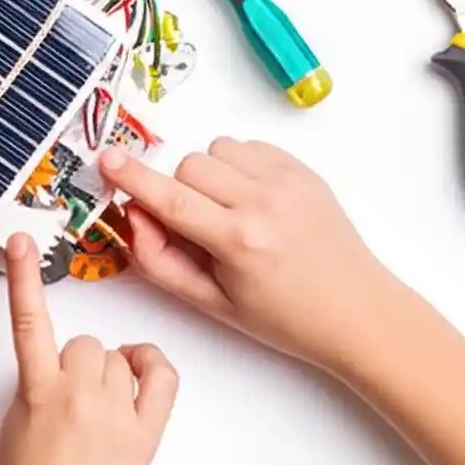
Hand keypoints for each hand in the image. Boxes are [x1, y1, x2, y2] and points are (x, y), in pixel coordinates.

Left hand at [0, 233, 177, 464]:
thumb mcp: (134, 461)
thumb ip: (142, 406)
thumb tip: (125, 360)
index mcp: (147, 429)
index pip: (157, 371)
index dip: (137, 370)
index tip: (124, 378)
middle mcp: (115, 407)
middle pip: (108, 354)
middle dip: (91, 377)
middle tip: (69, 424)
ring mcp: (74, 397)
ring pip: (81, 345)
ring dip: (68, 366)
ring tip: (52, 417)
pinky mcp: (34, 392)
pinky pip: (33, 325)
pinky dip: (25, 282)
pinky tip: (20, 246)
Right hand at [100, 138, 405, 371]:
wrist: (356, 311)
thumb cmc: (283, 317)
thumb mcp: (211, 303)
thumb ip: (161, 260)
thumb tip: (134, 216)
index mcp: (239, 242)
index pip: (171, 199)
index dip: (133, 177)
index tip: (107, 159)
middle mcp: (264, 203)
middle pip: (189, 166)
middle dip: (179, 191)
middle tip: (197, 226)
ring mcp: (289, 182)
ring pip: (216, 150)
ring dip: (209, 176)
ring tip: (227, 212)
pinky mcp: (304, 170)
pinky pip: (248, 147)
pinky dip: (238, 168)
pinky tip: (251, 202)